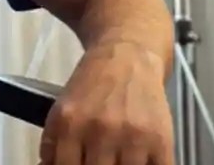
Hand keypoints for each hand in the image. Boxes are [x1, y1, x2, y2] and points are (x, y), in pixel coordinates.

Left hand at [39, 41, 172, 164]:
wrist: (128, 58)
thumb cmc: (92, 86)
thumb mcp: (62, 109)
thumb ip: (52, 143)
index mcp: (69, 123)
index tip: (75, 164)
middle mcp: (100, 130)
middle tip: (96, 159)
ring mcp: (132, 137)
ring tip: (116, 159)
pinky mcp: (161, 140)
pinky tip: (138, 161)